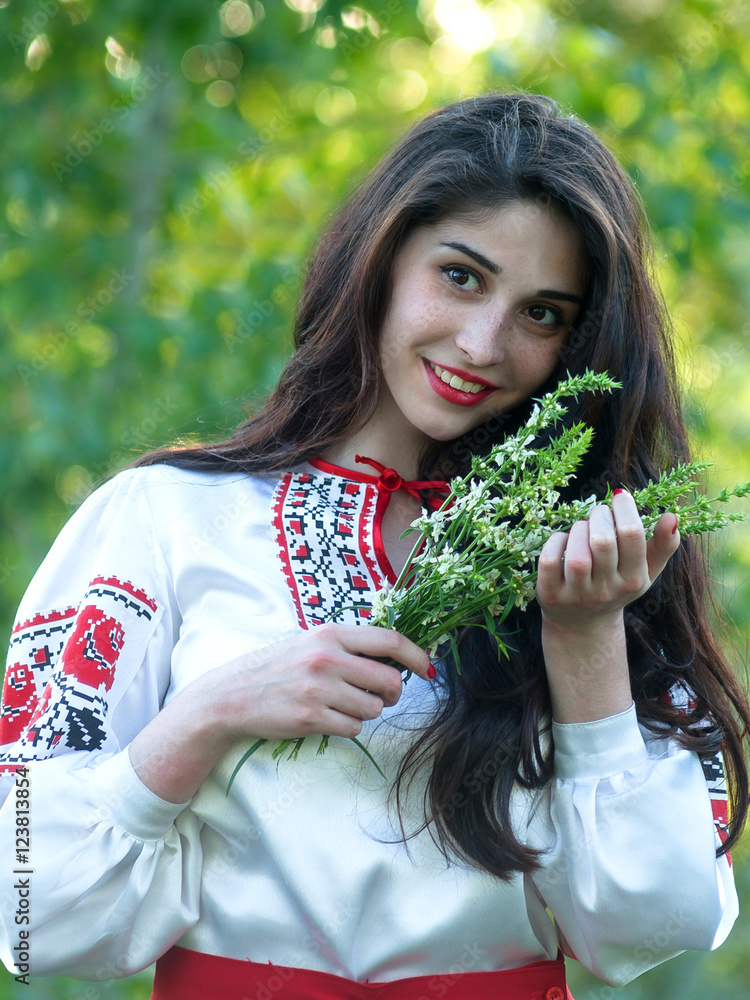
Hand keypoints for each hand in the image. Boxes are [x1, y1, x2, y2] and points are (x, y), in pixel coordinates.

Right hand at [213, 623, 432, 743]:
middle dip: (392, 693)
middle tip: (381, 696)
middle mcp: (326, 658)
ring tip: (342, 705)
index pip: (389, 640)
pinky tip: (328, 718)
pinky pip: (353, 728)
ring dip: (366, 712)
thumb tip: (394, 657)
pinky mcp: (311, 718)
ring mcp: (318, 689)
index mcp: (330, 634)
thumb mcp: (311, 642)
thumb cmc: (277, 667)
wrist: (232, 695)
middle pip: (389, 680)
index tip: (429, 669)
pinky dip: (348, 727)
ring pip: (373, 708)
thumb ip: (348, 646)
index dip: (416, 655)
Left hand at [536, 489, 679, 632]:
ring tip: (582, 529)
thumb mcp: (646, 569)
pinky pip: (549, 561)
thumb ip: (664, 544)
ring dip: (578, 530)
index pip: (632, 535)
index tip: (619, 497)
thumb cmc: (618, 586)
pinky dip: (554, 542)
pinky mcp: (550, 595)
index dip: (624, 508)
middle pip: (602, 541)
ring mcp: (577, 595)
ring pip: (576, 554)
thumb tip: (672, 517)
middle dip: (599, 516)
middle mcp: (607, 590)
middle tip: (599, 515)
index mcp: (633, 579)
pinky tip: (563, 541)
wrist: (583, 624)